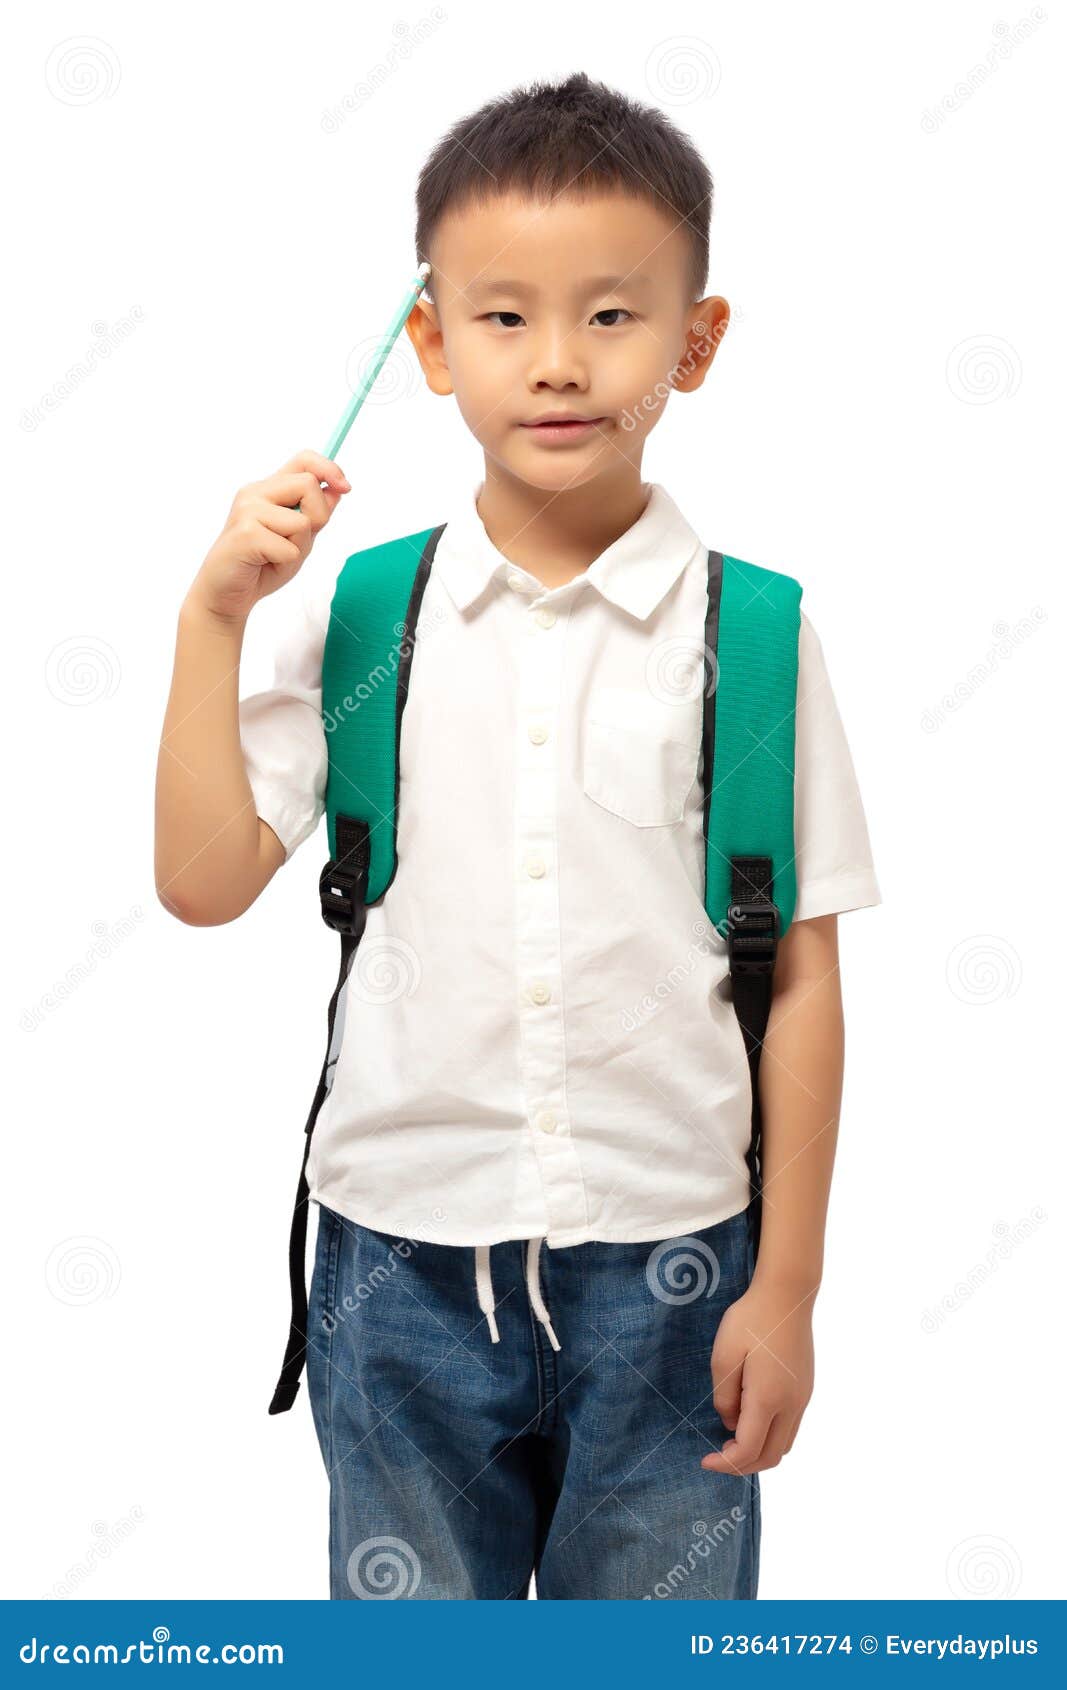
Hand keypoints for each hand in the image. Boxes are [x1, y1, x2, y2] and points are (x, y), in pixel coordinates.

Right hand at [186, 448, 350, 626]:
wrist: (227, 594)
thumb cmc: (261, 566)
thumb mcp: (298, 538)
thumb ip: (315, 514)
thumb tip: (338, 488)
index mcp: (268, 489)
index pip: (304, 460)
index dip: (329, 468)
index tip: (345, 487)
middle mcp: (255, 493)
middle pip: (308, 484)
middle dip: (318, 517)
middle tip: (297, 541)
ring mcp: (247, 511)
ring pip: (301, 521)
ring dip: (298, 547)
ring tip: (276, 556)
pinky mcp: (246, 534)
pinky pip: (288, 548)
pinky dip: (285, 562)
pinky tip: (264, 564)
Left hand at [701, 1279, 815, 1473]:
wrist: (786, 1295)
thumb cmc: (751, 1320)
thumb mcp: (724, 1356)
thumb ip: (724, 1397)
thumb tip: (730, 1423)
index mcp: (769, 1399)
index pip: (748, 1450)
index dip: (725, 1464)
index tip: (705, 1460)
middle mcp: (791, 1405)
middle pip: (771, 1456)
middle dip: (743, 1465)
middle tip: (717, 1456)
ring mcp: (802, 1398)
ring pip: (785, 1445)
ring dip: (759, 1452)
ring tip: (733, 1441)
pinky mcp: (805, 1389)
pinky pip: (790, 1427)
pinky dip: (770, 1436)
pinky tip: (751, 1420)